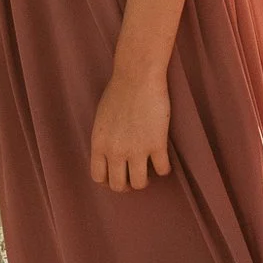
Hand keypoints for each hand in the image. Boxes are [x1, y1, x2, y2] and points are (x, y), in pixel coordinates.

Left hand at [90, 67, 171, 191]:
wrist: (137, 77)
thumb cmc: (119, 91)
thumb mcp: (101, 119)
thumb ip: (104, 139)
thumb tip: (110, 155)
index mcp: (99, 144)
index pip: (98, 177)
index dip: (108, 180)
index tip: (118, 175)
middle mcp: (115, 151)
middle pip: (119, 185)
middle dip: (127, 184)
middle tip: (134, 175)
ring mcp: (136, 150)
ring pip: (140, 183)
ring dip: (145, 180)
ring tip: (148, 168)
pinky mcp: (157, 144)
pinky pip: (162, 170)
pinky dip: (164, 168)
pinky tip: (164, 159)